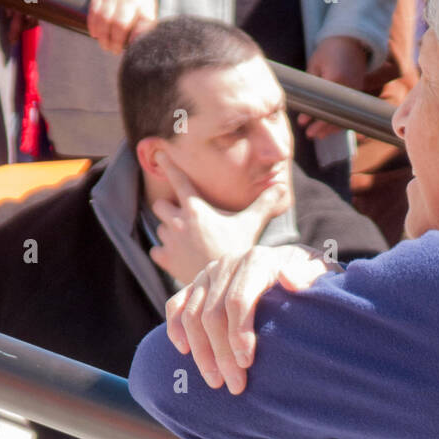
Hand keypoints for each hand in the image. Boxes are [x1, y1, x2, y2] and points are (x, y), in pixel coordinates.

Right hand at [87, 0, 156, 54]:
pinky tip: (95, 34)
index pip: (141, 25)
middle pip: (120, 24)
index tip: (131, 49)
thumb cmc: (138, 6)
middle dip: (115, 42)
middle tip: (114, 50)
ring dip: (103, 36)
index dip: (135, 39)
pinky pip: (94, 11)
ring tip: (105, 45)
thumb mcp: (148, 15)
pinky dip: (93, 25)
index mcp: (144, 6)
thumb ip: (145, 29)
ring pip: (105, 19)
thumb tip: (139, 46)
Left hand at [149, 154, 290, 285]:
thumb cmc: (237, 251)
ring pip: (159, 228)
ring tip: (186, 240)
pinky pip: (156, 250)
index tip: (159, 154)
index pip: (178, 180)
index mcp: (196, 209)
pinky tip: (177, 255)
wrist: (226, 284)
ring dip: (169, 231)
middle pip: (159, 205)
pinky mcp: (166, 260)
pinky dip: (164, 252)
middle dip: (169, 208)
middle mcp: (178, 222)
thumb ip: (264, 204)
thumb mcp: (251, 225)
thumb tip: (282, 187)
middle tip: (183, 217)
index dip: (167, 164)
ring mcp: (170, 242)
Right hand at [166, 245, 331, 393]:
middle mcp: (228, 263)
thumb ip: (310, 275)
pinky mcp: (197, 285)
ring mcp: (209, 274)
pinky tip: (184, 352)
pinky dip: (174, 328)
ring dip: (201, 353)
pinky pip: (176, 306)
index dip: (239, 334)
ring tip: (216, 382)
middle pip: (213, 314)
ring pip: (191, 315)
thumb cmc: (312, 278)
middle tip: (236, 386)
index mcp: (258, 260)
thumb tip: (289, 279)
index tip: (247, 364)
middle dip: (222, 354)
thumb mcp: (322, 272)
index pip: (239, 300)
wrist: (295, 265)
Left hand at [299, 35, 369, 140]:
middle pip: (335, 113)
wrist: (353, 40)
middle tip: (309, 134)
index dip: (313, 114)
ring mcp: (356, 92)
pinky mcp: (359, 94)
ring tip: (318, 136)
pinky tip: (330, 129)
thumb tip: (303, 103)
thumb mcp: (315, 63)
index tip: (302, 122)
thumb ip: (312, 84)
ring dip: (331, 128)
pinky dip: (340, 121)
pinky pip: (349, 112)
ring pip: (344, 116)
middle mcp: (349, 87)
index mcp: (337, 78)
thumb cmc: (330, 50)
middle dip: (321, 126)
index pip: (323, 102)